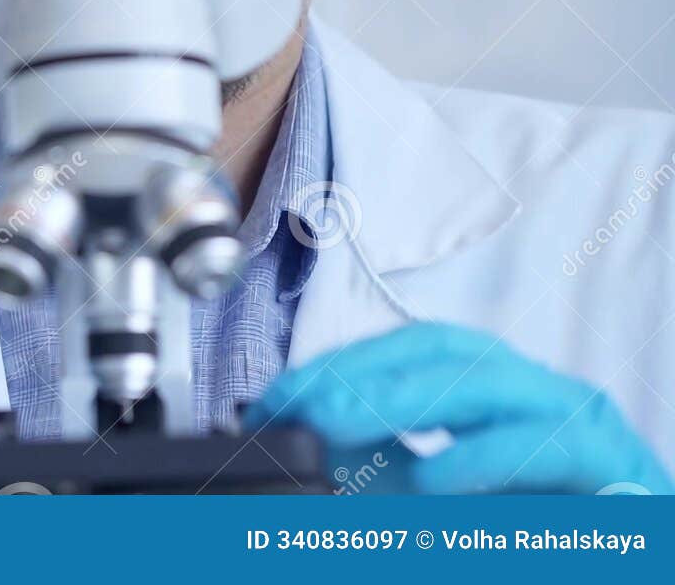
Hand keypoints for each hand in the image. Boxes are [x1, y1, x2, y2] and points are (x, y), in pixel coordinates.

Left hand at [245, 323, 672, 494]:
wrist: (627, 554)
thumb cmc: (532, 531)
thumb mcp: (436, 496)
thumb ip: (379, 464)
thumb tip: (305, 436)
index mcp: (495, 396)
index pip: (411, 349)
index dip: (340, 364)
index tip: (276, 396)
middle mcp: (537, 397)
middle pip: (445, 351)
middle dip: (360, 371)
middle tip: (293, 404)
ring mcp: (582, 427)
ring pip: (494, 383)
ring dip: (404, 398)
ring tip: (333, 423)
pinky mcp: (617, 472)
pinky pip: (552, 447)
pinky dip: (484, 459)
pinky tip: (430, 479)